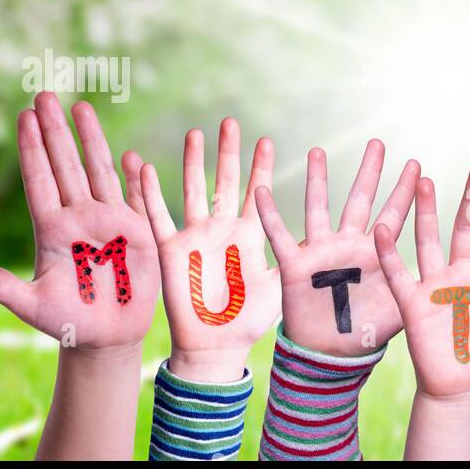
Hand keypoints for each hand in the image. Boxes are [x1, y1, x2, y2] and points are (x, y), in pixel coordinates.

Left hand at [0, 92, 159, 352]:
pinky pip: (136, 200)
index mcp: (52, 230)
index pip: (40, 180)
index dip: (32, 149)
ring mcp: (110, 224)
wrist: (105, 338)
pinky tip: (131, 158)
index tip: (23, 116)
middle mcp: (80, 218)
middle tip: (44, 94)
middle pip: (66, 165)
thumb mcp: (30, 306)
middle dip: (56, 130)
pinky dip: (135, 180)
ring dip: (91, 140)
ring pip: (98, 173)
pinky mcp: (138, 236)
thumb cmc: (66, 323)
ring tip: (81, 106)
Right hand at [139, 118, 280, 380]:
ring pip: (192, 190)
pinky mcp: (171, 251)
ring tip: (195, 133)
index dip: (260, 167)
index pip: (255, 192)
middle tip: (231, 122)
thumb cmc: (251, 320)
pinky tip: (146, 167)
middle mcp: (221, 230)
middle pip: (223, 182)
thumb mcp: (279, 283)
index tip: (266, 140)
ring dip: (192, 162)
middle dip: (228, 153)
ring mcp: (195, 237)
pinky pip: (158, 217)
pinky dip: (149, 194)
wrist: (217, 346)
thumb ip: (294, 257)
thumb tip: (323, 239)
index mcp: (248, 234)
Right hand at [255, 140, 419, 355]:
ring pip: (319, 207)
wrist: (331, 355)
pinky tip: (261, 190)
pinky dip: (269, 215)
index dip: (405, 191)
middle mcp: (349, 245)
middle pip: (360, 200)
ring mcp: (322, 251)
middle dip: (369, 172)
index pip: (394, 214)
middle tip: (378, 143)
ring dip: (317, 180)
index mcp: (376, 252)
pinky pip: (279, 236)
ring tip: (316, 151)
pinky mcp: (295, 265)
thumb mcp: (401, 311)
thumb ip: (422, 291)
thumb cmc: (367, 333)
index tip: (417, 164)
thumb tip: (460, 285)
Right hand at [375, 166, 469, 397]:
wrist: (463, 390)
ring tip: (424, 180)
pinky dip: (389, 253)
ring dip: (427, 212)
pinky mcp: (414, 302)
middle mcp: (462, 275)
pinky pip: (399, 274)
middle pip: (466, 229)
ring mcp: (436, 285)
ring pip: (430, 241)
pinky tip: (382, 229)